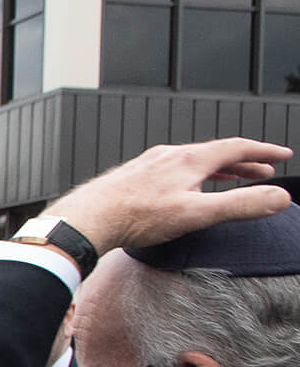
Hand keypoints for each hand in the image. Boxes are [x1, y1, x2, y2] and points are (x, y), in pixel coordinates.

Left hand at [46, 138, 291, 255]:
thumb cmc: (136, 217)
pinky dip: (192, 177)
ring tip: (232, 180)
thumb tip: (280, 198)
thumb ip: (240, 205)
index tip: (282, 155)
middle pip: (215, 154)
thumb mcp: (197, 213)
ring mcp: (149, 165)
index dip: (263, 152)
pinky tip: (185, 190)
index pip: (236, 147)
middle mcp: (169, 155)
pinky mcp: (133, 178)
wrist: (86, 219)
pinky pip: (172, 171)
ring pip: (192, 162)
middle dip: (244, 163)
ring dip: (218, 170)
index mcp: (189, 159)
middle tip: (264, 172)